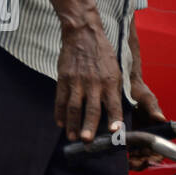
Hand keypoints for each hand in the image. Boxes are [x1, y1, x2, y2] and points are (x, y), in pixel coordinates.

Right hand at [55, 19, 124, 142]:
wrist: (83, 34)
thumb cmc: (102, 54)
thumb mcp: (115, 71)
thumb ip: (114, 91)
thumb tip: (115, 113)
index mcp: (110, 82)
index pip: (113, 104)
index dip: (114, 118)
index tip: (115, 132)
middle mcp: (94, 83)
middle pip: (91, 109)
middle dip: (89, 126)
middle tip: (86, 141)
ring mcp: (77, 80)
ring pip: (74, 106)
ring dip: (72, 123)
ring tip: (71, 136)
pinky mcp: (64, 77)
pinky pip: (61, 98)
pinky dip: (59, 111)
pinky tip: (60, 122)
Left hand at [127, 74, 166, 169]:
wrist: (121, 82)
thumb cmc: (138, 90)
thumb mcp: (146, 98)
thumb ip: (153, 108)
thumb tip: (160, 118)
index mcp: (154, 130)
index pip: (158, 150)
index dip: (153, 157)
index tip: (147, 159)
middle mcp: (144, 135)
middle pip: (145, 156)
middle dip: (140, 162)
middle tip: (132, 161)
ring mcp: (131, 136)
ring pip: (133, 156)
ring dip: (131, 161)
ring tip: (125, 159)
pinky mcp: (118, 134)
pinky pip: (119, 148)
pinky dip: (118, 154)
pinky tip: (113, 153)